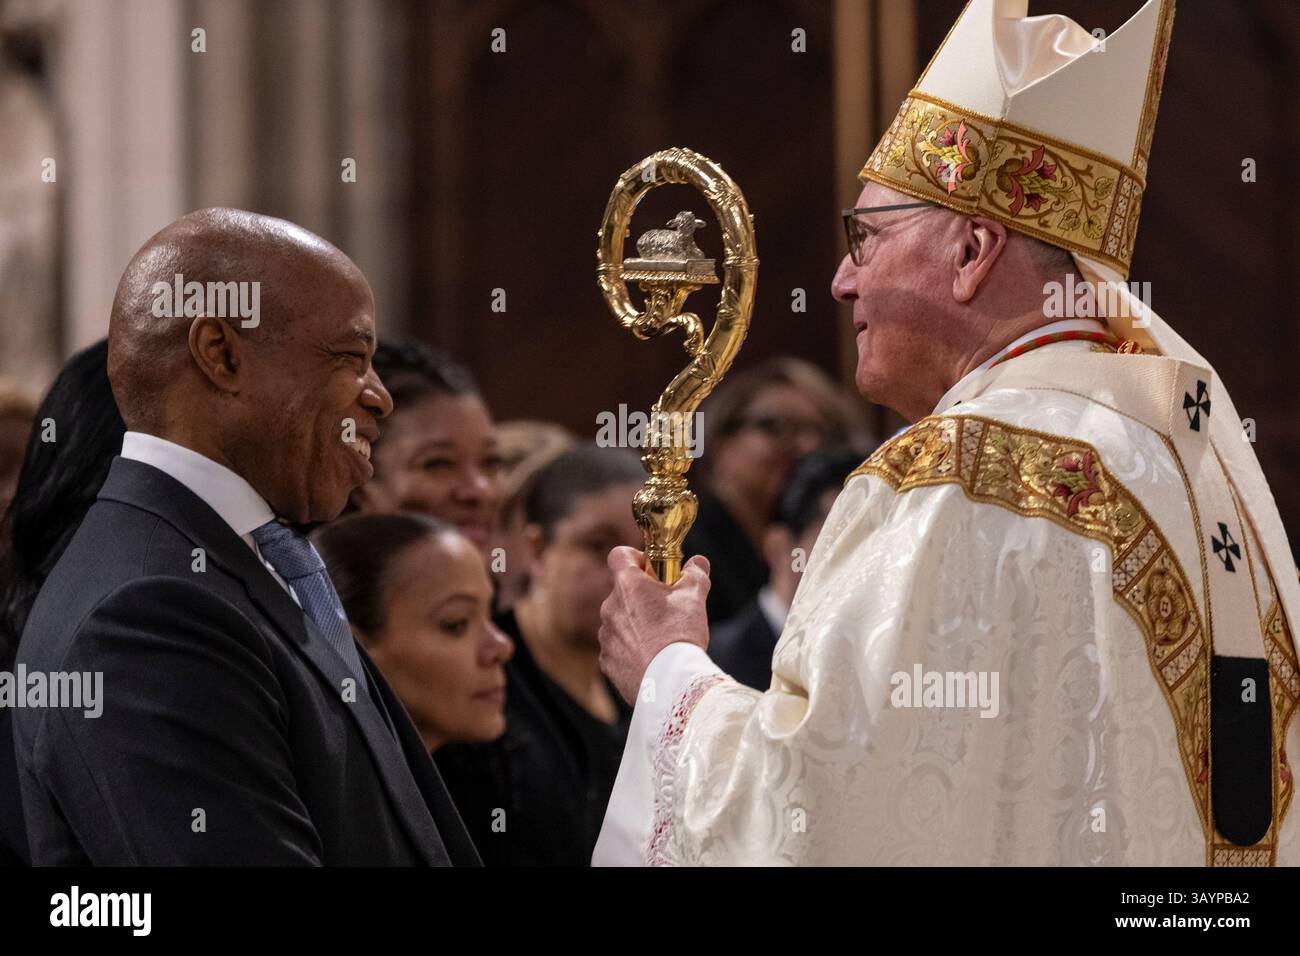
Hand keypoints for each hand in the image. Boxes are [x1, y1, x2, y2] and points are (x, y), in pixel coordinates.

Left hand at [598, 546, 710, 703]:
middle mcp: (610, 607)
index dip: (636, 557)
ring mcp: (606, 635)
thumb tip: (698, 562)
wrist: (669, 681)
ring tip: (660, 637)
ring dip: (635, 623)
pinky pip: (617, 647)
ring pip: (619, 620)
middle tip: (666, 607)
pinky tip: (651, 657)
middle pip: (622, 591)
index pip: (619, 555)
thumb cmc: (680, 634)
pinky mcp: (607, 661)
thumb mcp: (694, 597)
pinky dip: (630, 649)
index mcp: (628, 585)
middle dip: (641, 595)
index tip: (653, 569)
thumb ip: (695, 574)